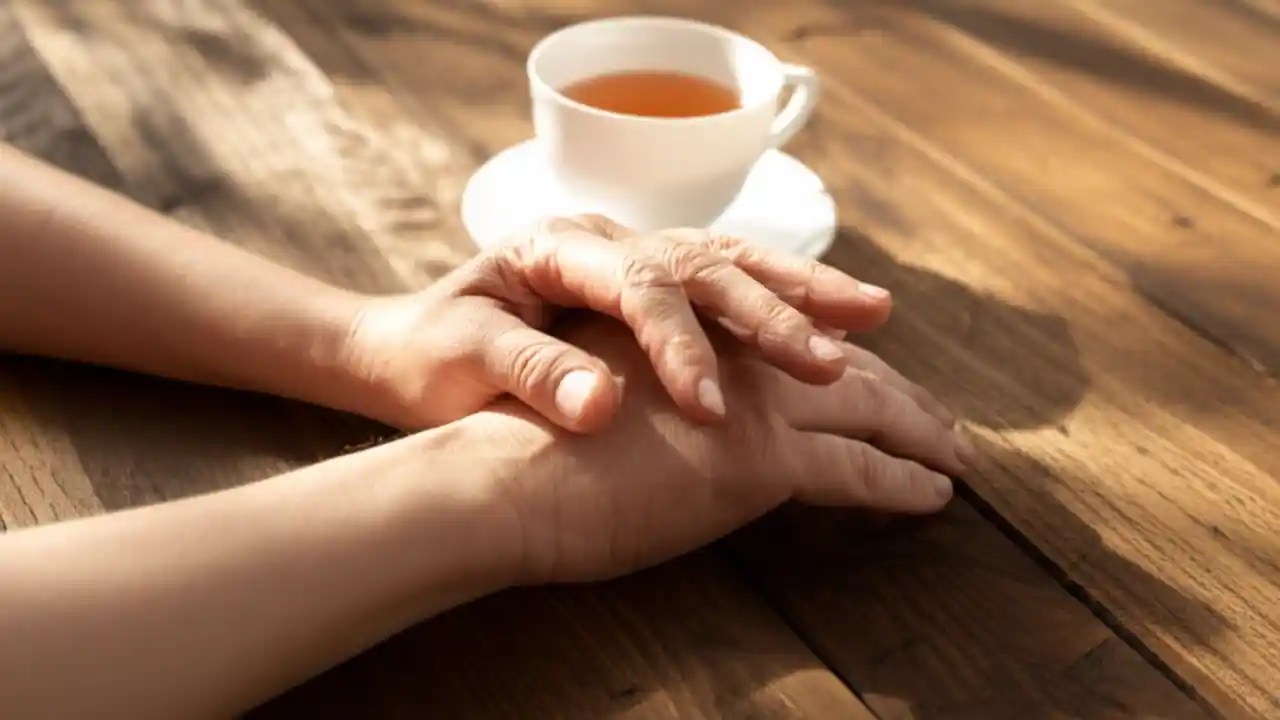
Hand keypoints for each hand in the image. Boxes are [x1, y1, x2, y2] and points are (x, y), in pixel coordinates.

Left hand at [340, 215, 892, 430]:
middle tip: (835, 357)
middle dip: (776, 311)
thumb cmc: (429, 353)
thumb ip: (532, 371)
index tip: (710, 410)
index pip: (640, 288)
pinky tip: (834, 324)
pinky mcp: (651, 290)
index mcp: (560, 248)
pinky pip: (728, 285)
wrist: (404, 344)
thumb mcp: (465, 360)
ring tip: (873, 315)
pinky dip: (784, 301)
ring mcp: (636, 260)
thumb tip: (599, 406)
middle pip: (707, 264)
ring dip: (804, 291)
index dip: (681, 347)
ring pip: (733, 263)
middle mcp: (611, 242)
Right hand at [470, 314, 972, 584]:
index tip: (874, 367)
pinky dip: (903, 482)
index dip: (840, 350)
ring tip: (954, 456)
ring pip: (868, 407)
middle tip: (942, 421)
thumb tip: (665, 411)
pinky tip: (932, 495)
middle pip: (843, 364)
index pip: (787, 335)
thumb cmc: (523, 446)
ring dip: (920, 432)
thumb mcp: (589, 388)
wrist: (502, 476)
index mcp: (693, 329)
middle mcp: (731, 351)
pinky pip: (858, 470)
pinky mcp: (760, 457)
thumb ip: (641, 387)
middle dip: (902, 393)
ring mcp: (752, 400)